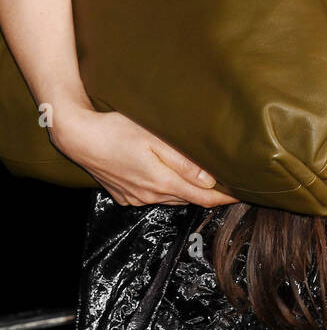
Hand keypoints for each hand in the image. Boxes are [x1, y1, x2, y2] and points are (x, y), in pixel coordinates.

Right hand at [50, 101, 238, 207]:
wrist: (79, 138)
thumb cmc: (117, 131)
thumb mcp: (155, 139)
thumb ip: (183, 161)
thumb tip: (209, 180)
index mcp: (161, 182)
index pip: (202, 198)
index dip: (225, 198)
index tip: (244, 194)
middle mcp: (149, 196)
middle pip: (188, 199)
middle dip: (208, 193)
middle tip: (228, 181)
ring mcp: (134, 198)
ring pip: (170, 199)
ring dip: (186, 192)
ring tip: (204, 180)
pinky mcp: (123, 196)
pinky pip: (151, 197)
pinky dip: (165, 190)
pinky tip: (167, 176)